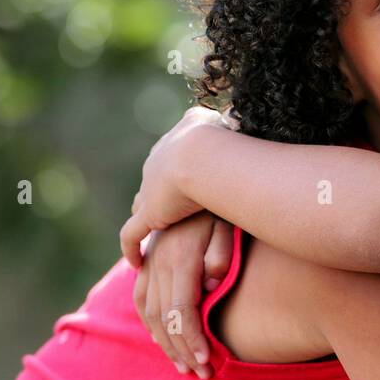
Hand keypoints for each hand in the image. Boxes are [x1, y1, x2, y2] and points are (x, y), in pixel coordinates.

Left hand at [120, 106, 234, 266]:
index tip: (187, 174)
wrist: (206, 156)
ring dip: (147, 216)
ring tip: (155, 232)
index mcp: (183, 134)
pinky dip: (132, 248)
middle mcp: (161, 157)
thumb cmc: (230, 139)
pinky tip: (137, 262)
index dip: (182, 163)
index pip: (178, 148)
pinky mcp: (150, 213)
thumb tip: (247, 117)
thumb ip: (239, 122)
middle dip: (161, 189)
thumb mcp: (237, 123)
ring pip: (143, 203)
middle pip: (156, 175)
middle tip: (170, 204)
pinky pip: (133, 235)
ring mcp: (152, 185)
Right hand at [133, 213, 234, 379]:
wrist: (195, 168)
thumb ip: (218, 255)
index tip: (206, 362)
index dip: (192, 340)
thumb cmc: (219, 201)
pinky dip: (149, 318)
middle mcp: (160, 262)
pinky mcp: (151, 257)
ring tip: (180, 362)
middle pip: (164, 319)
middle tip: (199, 373)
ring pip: (149, 311)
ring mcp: (152, 260)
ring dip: (164, 340)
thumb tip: (208, 284)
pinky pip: (141, 295)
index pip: (182, 312)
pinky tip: (159, 335)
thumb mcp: (226, 224)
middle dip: (180, 350)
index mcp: (179, 258)